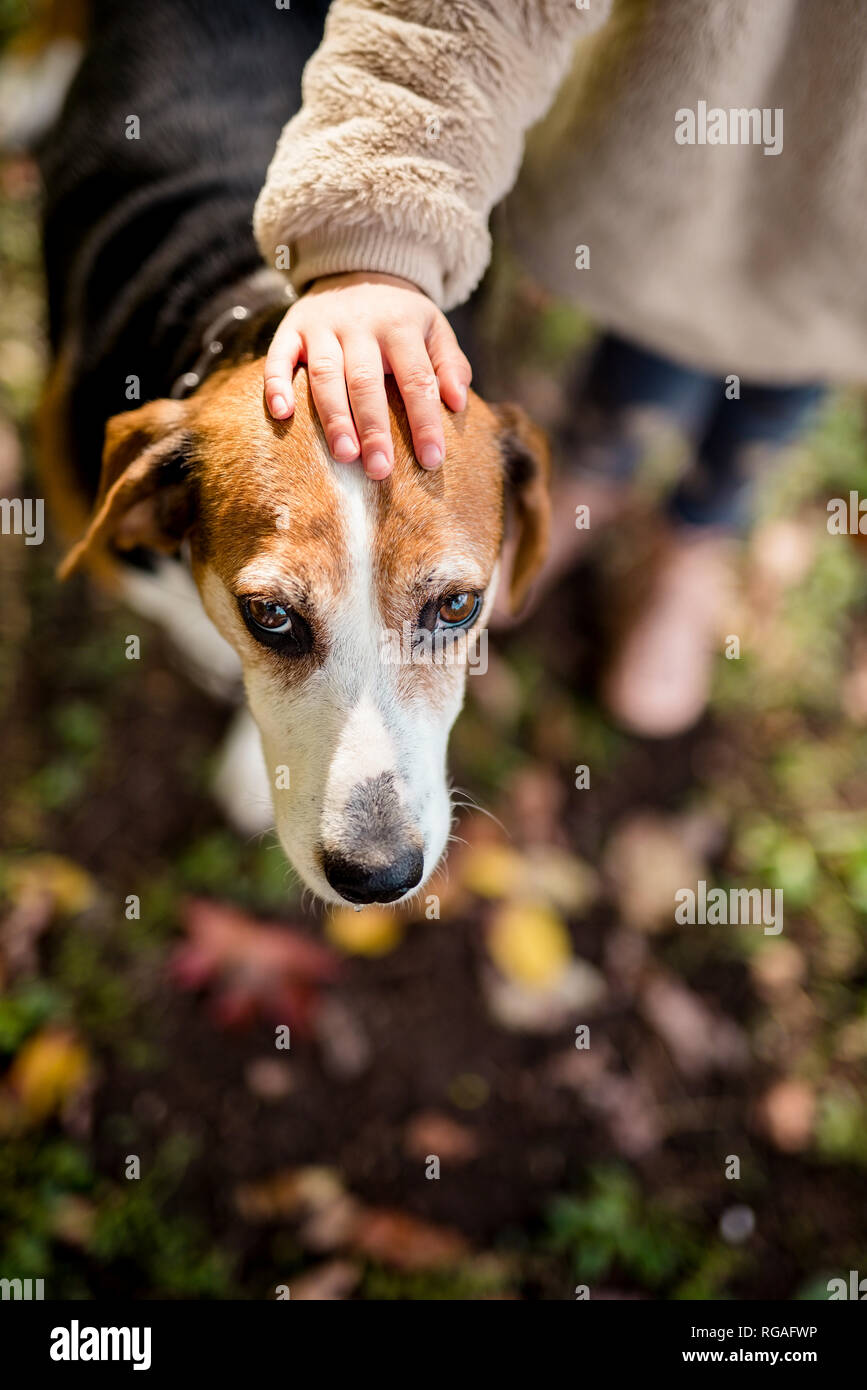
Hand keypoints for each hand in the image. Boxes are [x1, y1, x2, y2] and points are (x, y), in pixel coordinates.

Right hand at [263, 271, 471, 478]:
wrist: (357, 267)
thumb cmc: (400, 315)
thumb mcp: (434, 327)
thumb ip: (450, 364)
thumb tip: (458, 403)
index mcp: (400, 326)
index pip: (416, 379)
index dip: (424, 421)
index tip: (431, 460)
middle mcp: (360, 325)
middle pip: (366, 381)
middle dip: (374, 428)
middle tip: (379, 470)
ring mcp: (322, 326)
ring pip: (325, 374)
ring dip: (333, 416)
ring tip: (344, 455)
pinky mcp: (291, 328)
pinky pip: (279, 356)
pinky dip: (276, 384)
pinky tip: (282, 414)